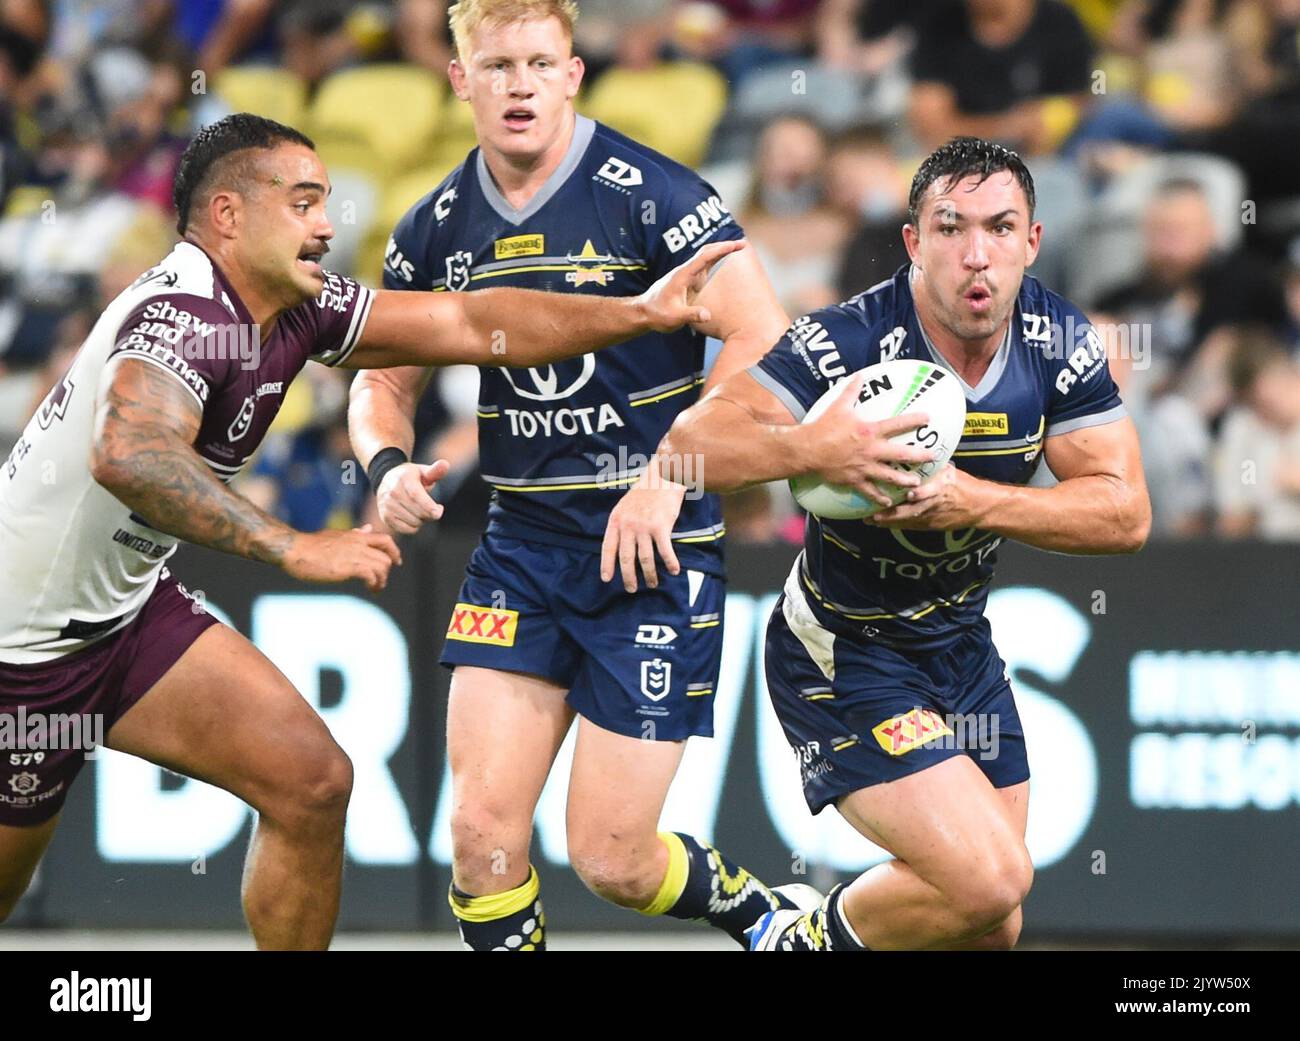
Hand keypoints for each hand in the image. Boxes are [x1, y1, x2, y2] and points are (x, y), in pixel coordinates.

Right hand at [281, 524, 401, 591]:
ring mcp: (354, 555)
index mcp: (356, 536)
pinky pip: (371, 575)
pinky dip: (374, 583)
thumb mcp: (336, 535)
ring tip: (375, 588)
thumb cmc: (311, 545)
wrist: (295, 550)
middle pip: (386, 556)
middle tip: (379, 582)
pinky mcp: (348, 567)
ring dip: (382, 580)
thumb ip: (354, 534)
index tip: (396, 561)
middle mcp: (358, 543)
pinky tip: (369, 589)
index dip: (394, 551)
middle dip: (387, 571)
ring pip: (382, 566)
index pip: (385, 539)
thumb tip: (366, 529)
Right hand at [376, 460, 449, 533]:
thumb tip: (445, 464)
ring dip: (422, 519)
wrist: (386, 480)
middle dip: (430, 513)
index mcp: (404, 478)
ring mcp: (387, 505)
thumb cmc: (411, 476)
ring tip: (420, 510)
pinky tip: (414, 517)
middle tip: (434, 508)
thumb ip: (435, 470)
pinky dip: (414, 526)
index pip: (416, 495)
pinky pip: (406, 529)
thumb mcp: (422, 471)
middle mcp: (392, 492)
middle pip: (417, 511)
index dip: (428, 506)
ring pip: (414, 522)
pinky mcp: (385, 517)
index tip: (438, 512)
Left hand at [600, 471, 686, 591]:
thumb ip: (622, 524)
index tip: (607, 579)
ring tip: (653, 584)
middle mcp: (628, 525)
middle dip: (628, 577)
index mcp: (616, 520)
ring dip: (650, 575)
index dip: (607, 565)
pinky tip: (674, 571)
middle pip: (626, 558)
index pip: (608, 547)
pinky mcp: (661, 527)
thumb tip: (620, 546)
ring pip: (645, 559)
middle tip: (632, 589)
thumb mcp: (625, 506)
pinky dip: (670, 563)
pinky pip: (665, 552)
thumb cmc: (645, 492)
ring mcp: (644, 527)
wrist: (662, 477)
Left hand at [637, 240, 745, 331]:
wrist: (644, 313)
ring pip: (705, 258)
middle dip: (724, 246)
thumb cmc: (657, 314)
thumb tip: (707, 315)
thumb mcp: (675, 317)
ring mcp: (686, 275)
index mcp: (683, 275)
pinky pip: (703, 267)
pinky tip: (722, 261)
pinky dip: (714, 261)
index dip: (721, 250)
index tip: (735, 245)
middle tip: (742, 244)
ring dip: (720, 252)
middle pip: (706, 252)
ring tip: (737, 248)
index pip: (704, 257)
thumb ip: (691, 314)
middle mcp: (685, 271)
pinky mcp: (687, 281)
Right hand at [803, 370, 935, 506]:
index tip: (928, 418)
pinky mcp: (855, 480)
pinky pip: (870, 491)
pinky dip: (879, 497)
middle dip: (919, 456)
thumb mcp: (839, 406)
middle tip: (932, 457)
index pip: (897, 424)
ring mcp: (864, 467)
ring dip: (904, 480)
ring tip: (916, 483)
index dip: (914, 420)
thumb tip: (859, 376)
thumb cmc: (823, 427)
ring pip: (890, 476)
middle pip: (901, 454)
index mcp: (870, 431)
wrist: (808, 450)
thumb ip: (852, 391)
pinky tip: (888, 502)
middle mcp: (871, 450)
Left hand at [867, 464, 986, 529]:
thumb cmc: (963, 485)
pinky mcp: (930, 525)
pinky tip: (881, 524)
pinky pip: (910, 525)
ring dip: (888, 521)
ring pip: (907, 520)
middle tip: (872, 512)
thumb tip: (913, 450)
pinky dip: (895, 525)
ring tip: (871, 520)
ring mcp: (931, 516)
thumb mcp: (950, 471)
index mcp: (942, 486)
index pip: (927, 490)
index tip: (901, 493)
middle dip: (891, 512)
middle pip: (911, 510)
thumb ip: (932, 466)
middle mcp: (935, 503)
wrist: (978, 507)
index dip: (916, 493)